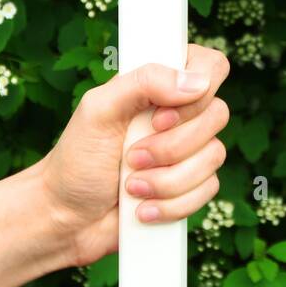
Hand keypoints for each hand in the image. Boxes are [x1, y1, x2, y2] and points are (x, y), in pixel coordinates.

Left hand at [40, 44, 229, 267]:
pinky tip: (143, 207)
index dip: (195, 94)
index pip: (210, 66)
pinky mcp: (192, 185)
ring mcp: (189, 150)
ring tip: (131, 186)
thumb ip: (143, 82)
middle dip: (172, 146)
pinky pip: (209, 189)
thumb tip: (196, 82)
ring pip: (214, 156)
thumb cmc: (76, 160)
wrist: (67, 219)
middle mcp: (181, 113)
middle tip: (131, 156)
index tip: (159, 117)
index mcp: (160, 84)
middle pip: (218, 114)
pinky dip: (173, 203)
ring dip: (168, 179)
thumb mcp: (98, 110)